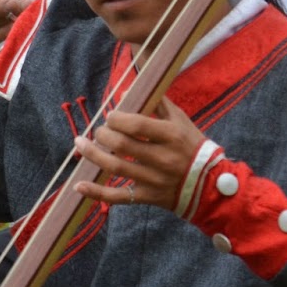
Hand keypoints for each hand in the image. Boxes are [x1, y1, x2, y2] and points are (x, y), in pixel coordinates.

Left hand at [71, 98, 206, 209]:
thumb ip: (157, 102)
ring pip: (116, 167)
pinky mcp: (147, 197)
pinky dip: (96, 192)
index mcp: (171, 136)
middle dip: (103, 134)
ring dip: (93, 154)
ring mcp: (154, 180)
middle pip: (122, 145)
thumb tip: (127, 89)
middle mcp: (163, 158)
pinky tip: (78, 185)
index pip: (136, 124)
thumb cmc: (191, 146)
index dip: (116, 118)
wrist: (208, 184)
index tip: (110, 116)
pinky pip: (118, 196)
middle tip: (99, 131)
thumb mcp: (180, 120)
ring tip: (80, 143)